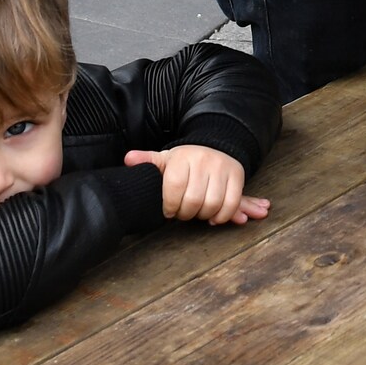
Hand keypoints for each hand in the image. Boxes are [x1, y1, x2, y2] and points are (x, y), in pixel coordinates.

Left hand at [121, 145, 268, 225]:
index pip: (174, 188)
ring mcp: (222, 167)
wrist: (214, 147)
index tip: (168, 211)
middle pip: (193, 200)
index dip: (169, 206)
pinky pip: (231, 203)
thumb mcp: (165, 159)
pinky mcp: (237, 175)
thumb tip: (128, 159)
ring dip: (203, 216)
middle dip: (185, 214)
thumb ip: (147, 161)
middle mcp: (203, 159)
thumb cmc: (185, 161)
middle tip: (182, 213)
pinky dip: (222, 216)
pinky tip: (212, 217)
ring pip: (213, 204)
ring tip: (196, 213)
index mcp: (182, 157)